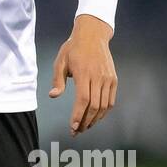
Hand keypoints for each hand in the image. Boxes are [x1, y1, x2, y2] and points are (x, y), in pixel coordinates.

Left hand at [48, 14, 117, 136]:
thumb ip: (57, 80)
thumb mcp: (60, 61)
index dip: (78, 115)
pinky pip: (111, 100)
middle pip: (94, 106)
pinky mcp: (113, 79)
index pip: (83, 100)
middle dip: (85, 122)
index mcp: (84, 73)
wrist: (93, 35)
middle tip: (77, 131)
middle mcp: (98, 77)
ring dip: (95, 119)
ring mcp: (108, 79)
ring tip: (85, 126)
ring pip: (104, 106)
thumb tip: (53, 96)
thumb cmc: (73, 49)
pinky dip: (104, 112)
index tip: (73, 127)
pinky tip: (95, 117)